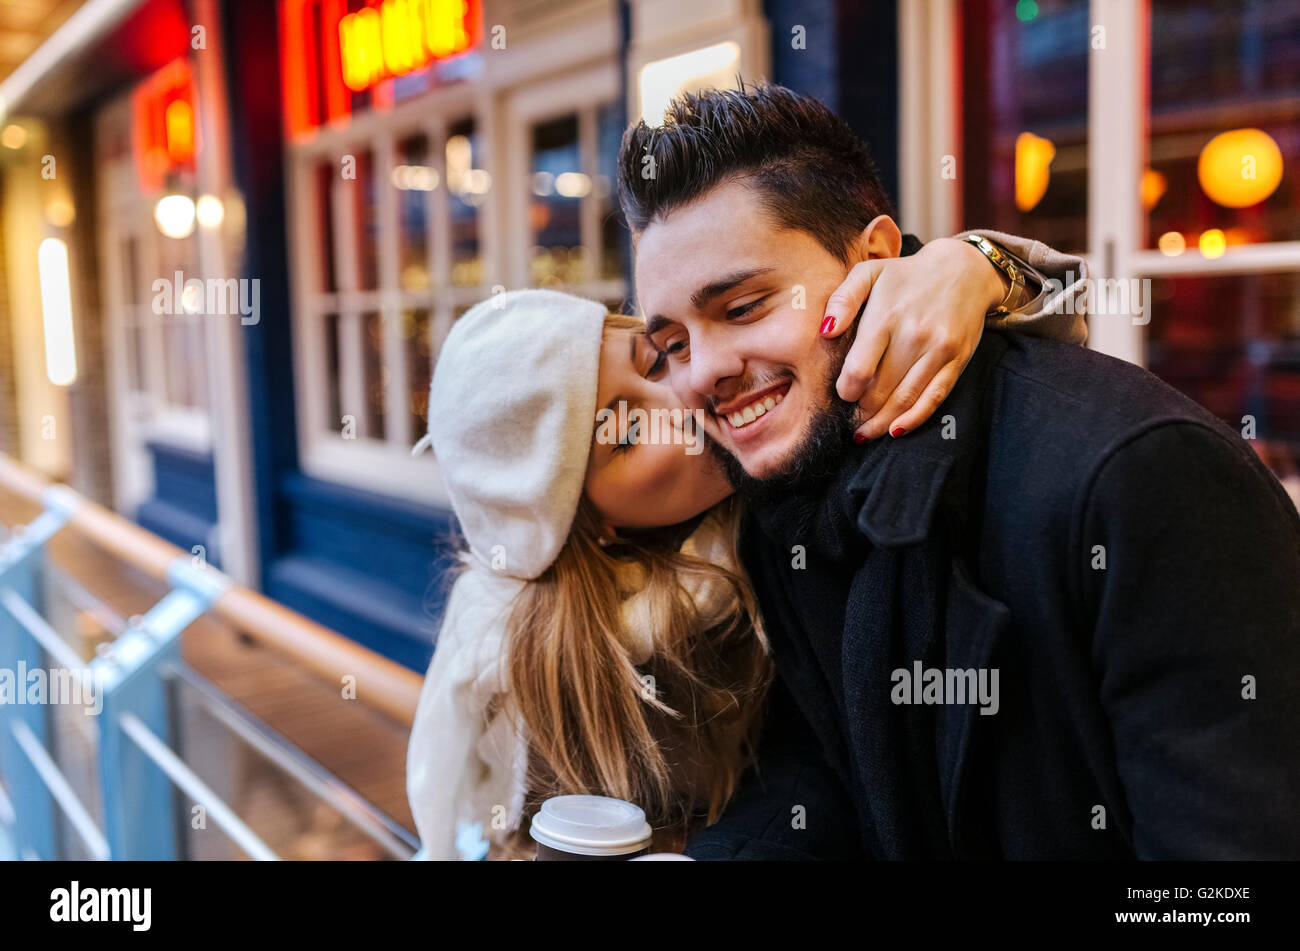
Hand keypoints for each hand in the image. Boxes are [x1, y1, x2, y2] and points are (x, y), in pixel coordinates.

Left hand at [819, 236, 1008, 440]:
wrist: (964, 269)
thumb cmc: (906, 275)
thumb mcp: (868, 273)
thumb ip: (842, 300)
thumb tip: (825, 332)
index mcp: (886, 316)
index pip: (858, 370)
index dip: (845, 391)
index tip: (841, 394)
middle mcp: (914, 336)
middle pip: (880, 391)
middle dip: (860, 411)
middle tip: (849, 419)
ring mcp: (938, 350)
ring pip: (905, 400)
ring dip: (881, 423)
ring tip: (864, 434)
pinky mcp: (957, 361)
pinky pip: (934, 398)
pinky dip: (913, 419)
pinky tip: (895, 431)